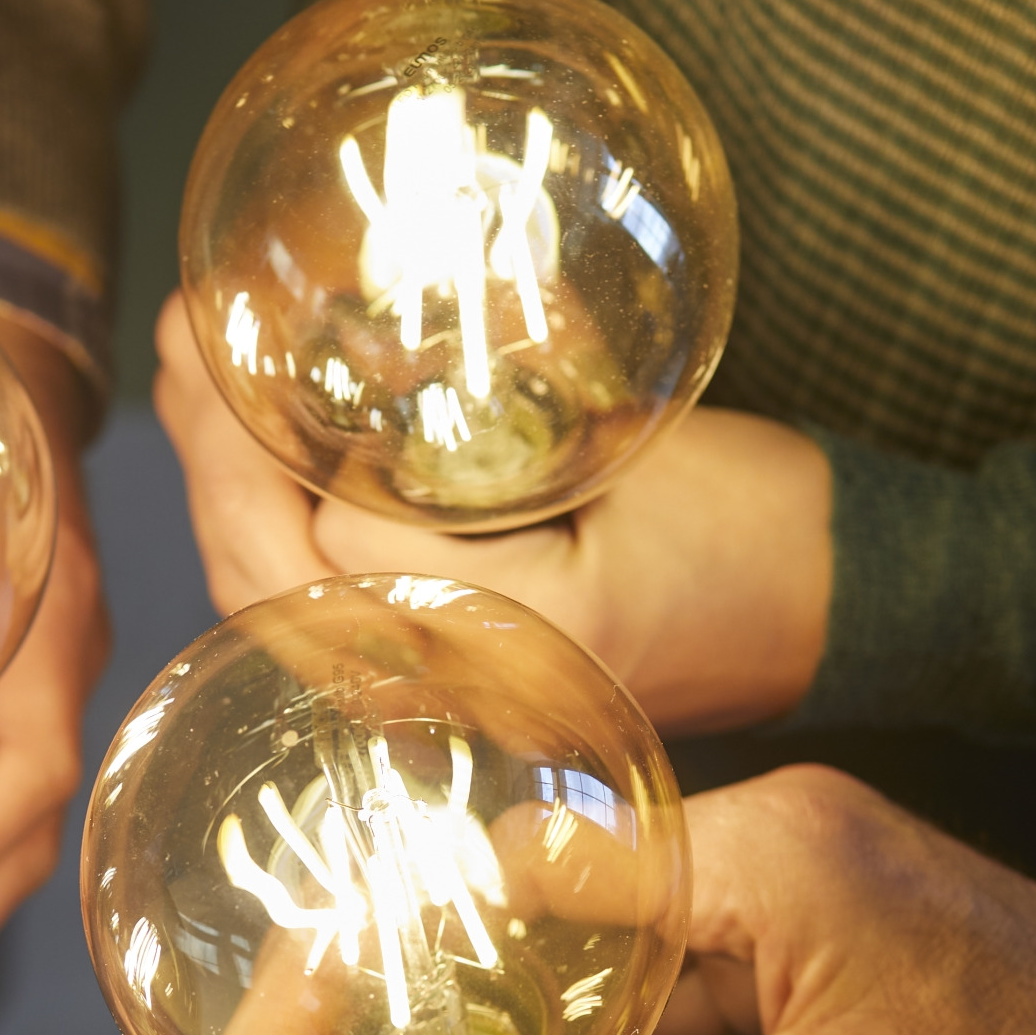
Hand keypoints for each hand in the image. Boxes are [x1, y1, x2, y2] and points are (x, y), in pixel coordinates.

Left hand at [152, 293, 832, 733]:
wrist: (856, 606)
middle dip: (205, 462)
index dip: (237, 448)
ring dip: (229, 497)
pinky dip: (280, 535)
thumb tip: (348, 413)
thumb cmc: (763, 527)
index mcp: (506, 647)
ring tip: (198, 379)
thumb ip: (505, 430)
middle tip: (179, 337)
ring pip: (288, 616)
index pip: (315, 561)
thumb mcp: (639, 450)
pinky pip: (338, 618)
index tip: (202, 335)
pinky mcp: (471, 675)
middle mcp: (465, 695)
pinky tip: (262, 456)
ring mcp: (463, 699)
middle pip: (271, 597)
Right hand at [498, 766, 1035, 1034]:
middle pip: (576, 901)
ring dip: (574, 1031)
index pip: (542, 865)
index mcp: (760, 850)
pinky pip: (698, 964)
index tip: (373, 1030)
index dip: (445, 944)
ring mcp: (796, 870)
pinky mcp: (821, 917)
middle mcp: (767, 829)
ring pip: (635, 944)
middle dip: (498, 1001)